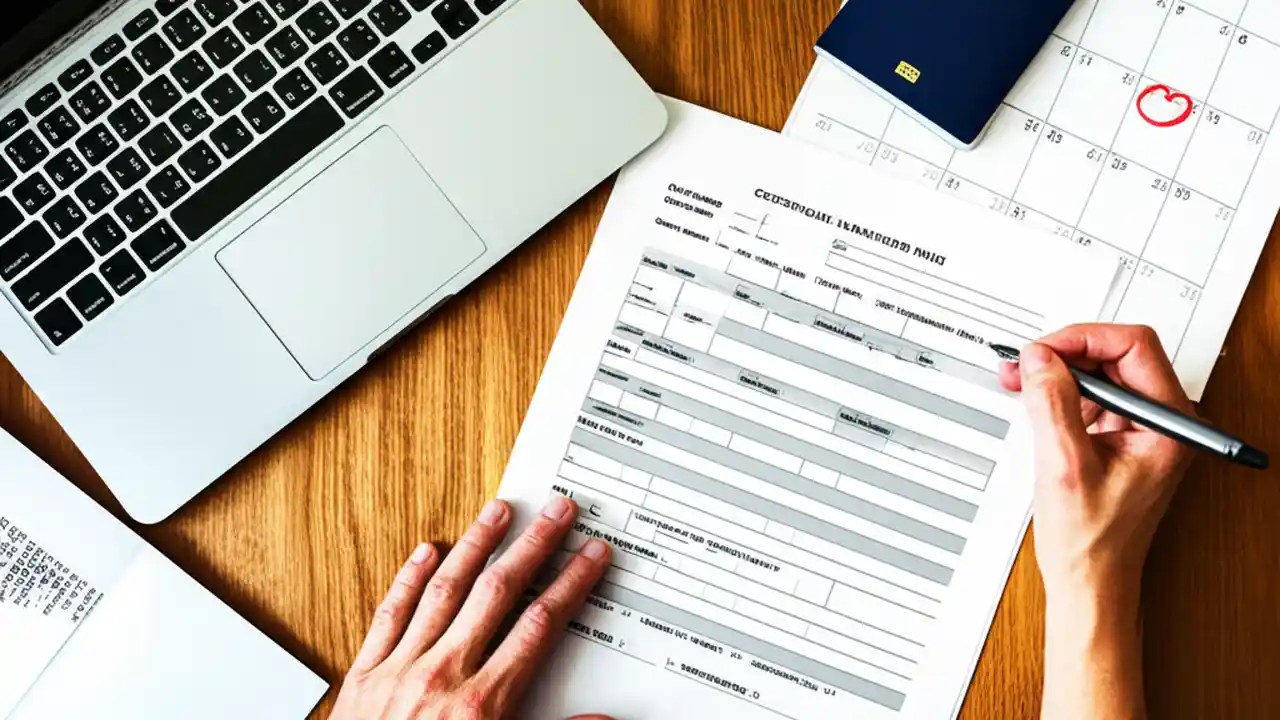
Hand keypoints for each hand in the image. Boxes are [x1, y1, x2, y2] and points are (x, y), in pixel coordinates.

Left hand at [330, 496, 613, 719]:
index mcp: (484, 706)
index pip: (540, 626)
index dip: (571, 584)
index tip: (591, 556)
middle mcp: (443, 677)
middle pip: (499, 593)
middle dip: (534, 547)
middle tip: (557, 512)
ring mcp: (400, 671)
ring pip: (444, 590)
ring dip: (475, 545)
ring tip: (497, 512)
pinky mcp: (363, 677)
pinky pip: (389, 615)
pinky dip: (408, 580)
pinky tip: (426, 550)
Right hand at [998, 324, 1194, 605]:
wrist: (1089, 579)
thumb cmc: (1091, 541)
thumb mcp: (1064, 465)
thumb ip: (1051, 403)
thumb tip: (1038, 359)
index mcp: (1167, 425)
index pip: (1133, 347)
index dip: (1083, 339)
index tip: (1044, 350)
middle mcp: (1161, 421)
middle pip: (1116, 355)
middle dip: (1066, 353)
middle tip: (1025, 362)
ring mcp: (1140, 428)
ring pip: (1100, 373)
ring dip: (1058, 372)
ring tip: (1020, 377)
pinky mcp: (1117, 436)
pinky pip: (1089, 397)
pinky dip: (1058, 392)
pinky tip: (1031, 397)